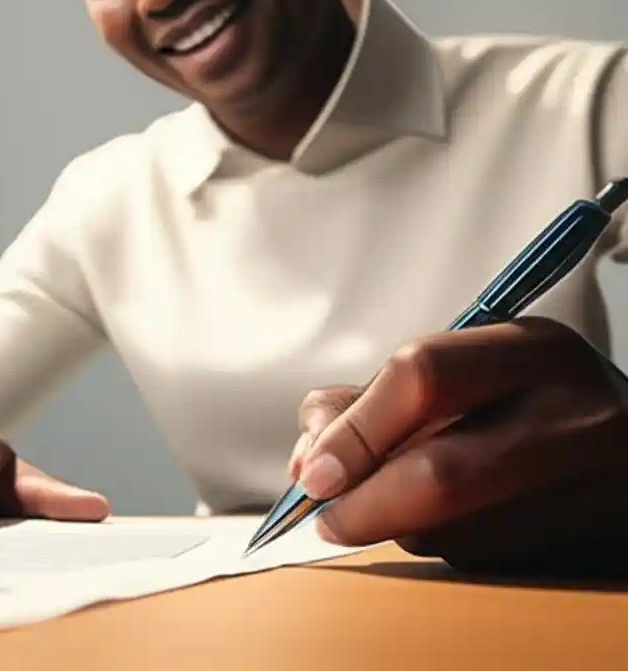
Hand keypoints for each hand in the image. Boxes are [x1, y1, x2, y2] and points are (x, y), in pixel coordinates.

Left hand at [289, 317, 627, 574]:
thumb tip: (310, 459)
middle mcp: (574, 411)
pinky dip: (441, 544)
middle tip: (326, 518)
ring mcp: (596, 481)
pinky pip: (484, 557)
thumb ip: (373, 400)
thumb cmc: (530, 401)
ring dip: (399, 529)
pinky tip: (447, 520)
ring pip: (455, 529)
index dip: (354, 432)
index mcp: (533, 350)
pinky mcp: (595, 536)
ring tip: (390, 507)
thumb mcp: (466, 369)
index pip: (423, 376)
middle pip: (439, 473)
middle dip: (364, 505)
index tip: (312, 474)